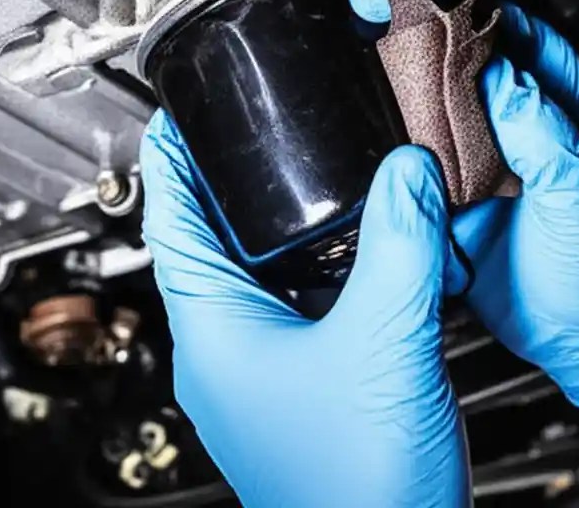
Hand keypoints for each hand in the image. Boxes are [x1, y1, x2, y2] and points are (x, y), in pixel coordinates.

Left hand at [140, 111, 470, 507]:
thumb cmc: (360, 484)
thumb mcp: (386, 340)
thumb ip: (400, 244)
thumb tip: (409, 170)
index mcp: (213, 331)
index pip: (170, 219)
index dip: (169, 158)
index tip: (175, 108)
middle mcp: (222, 352)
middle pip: (209, 241)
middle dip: (227, 181)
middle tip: (249, 126)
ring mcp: (257, 375)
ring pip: (253, 278)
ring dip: (272, 225)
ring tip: (301, 173)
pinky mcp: (297, 391)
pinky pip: (292, 310)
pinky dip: (312, 269)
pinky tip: (355, 253)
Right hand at [350, 0, 578, 411]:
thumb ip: (546, 135)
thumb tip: (501, 78)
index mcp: (560, 104)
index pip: (508, 30)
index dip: (460, 4)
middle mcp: (515, 124)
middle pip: (453, 63)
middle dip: (409, 40)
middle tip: (363, 19)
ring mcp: (480, 163)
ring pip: (425, 113)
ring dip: (391, 99)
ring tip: (352, 81)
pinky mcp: (451, 206)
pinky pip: (410, 173)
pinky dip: (386, 164)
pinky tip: (362, 153)